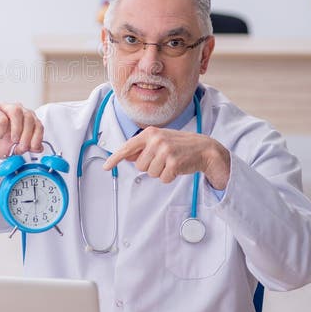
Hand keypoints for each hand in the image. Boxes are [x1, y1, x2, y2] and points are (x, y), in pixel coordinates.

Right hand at [0, 103, 43, 174]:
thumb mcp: (17, 150)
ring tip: (13, 140)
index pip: (38, 124)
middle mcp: (18, 111)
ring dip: (17, 128)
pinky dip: (2, 129)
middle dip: (27, 134)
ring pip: (16, 111)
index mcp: (26, 119)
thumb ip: (28, 147)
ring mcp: (5, 108)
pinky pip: (1, 117)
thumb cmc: (0, 145)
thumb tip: (39, 147)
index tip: (33, 148)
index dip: (38, 137)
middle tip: (22, 146)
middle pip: (29, 116)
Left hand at [102, 128, 230, 189]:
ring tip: (171, 162)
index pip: (127, 147)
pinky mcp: (174, 162)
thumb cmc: (180, 145)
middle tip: (163, 159)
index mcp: (150, 133)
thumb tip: (127, 157)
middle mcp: (156, 140)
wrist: (204, 148)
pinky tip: (177, 168)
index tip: (106, 167)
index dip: (115, 158)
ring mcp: (165, 151)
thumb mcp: (160, 141)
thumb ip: (143, 148)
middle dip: (150, 166)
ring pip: (150, 173)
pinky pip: (163, 178)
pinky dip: (169, 177)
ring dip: (160, 172)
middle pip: (140, 166)